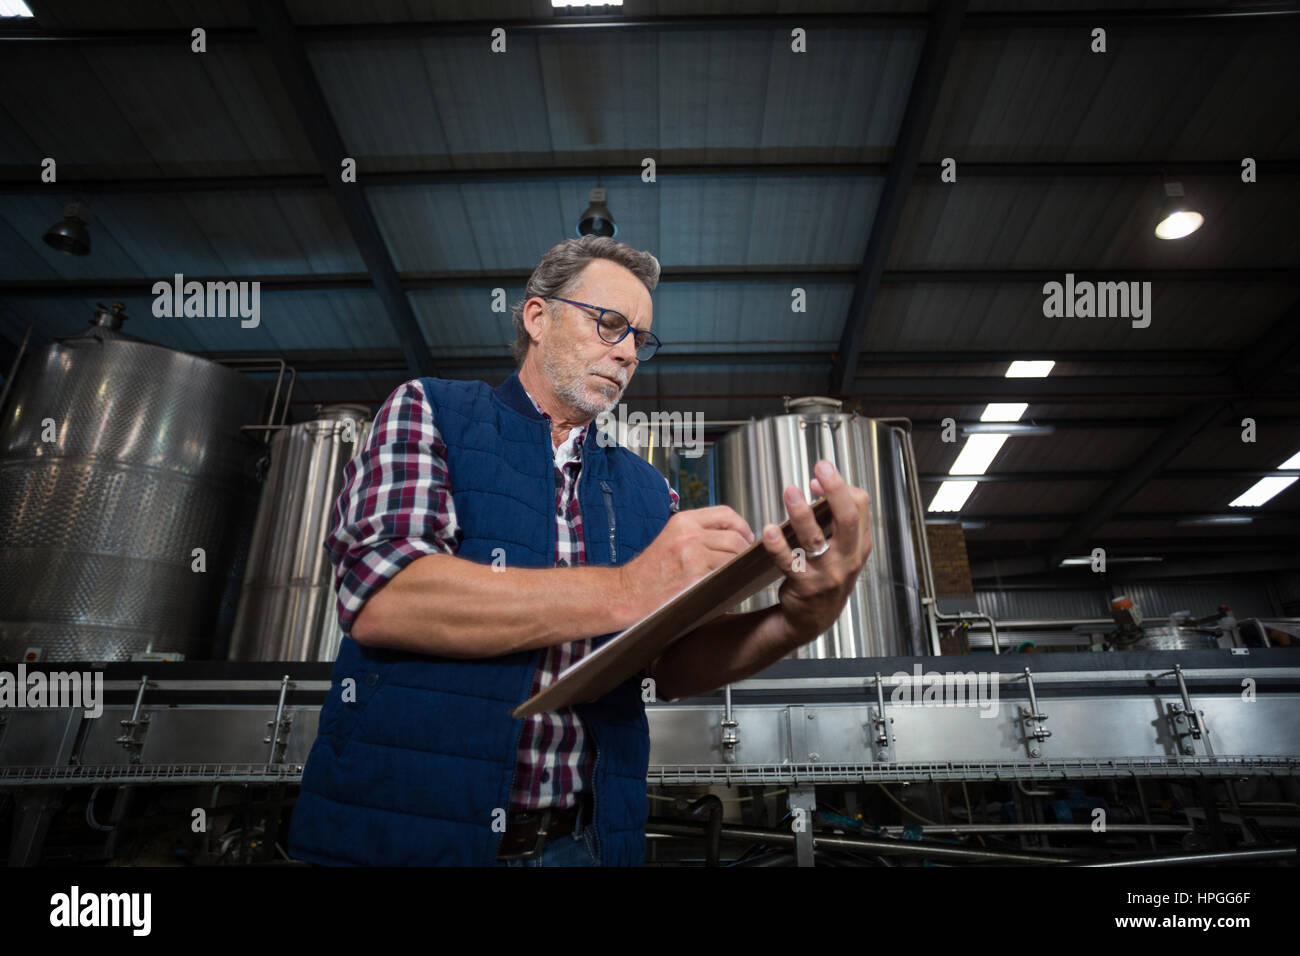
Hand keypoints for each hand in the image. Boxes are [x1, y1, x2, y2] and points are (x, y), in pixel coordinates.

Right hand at [618, 506, 754, 618]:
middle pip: (735, 536)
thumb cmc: (648, 573)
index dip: (742, 526)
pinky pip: (726, 574)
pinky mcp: (695, 575)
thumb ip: (697, 534)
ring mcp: (692, 554)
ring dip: (739, 568)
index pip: (725, 513)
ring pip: (734, 556)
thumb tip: (731, 538)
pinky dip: (732, 580)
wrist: (627, 593)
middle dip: (745, 551)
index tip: (746, 538)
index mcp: (683, 521)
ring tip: (735, 575)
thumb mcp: (670, 539)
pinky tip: (727, 586)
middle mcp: (688, 534)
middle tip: (745, 562)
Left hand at [758, 459, 872, 645]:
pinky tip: (769, 530)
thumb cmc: (825, 576)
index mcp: (859, 544)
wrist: (813, 619)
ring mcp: (828, 574)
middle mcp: (847, 559)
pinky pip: (790, 563)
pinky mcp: (806, 587)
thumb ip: (833, 517)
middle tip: (821, 467)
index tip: (820, 473)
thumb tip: (815, 482)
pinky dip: (778, 545)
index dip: (841, 486)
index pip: (860, 506)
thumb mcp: (841, 548)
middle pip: (848, 519)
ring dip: (802, 514)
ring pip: (816, 539)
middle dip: (835, 490)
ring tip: (790, 491)